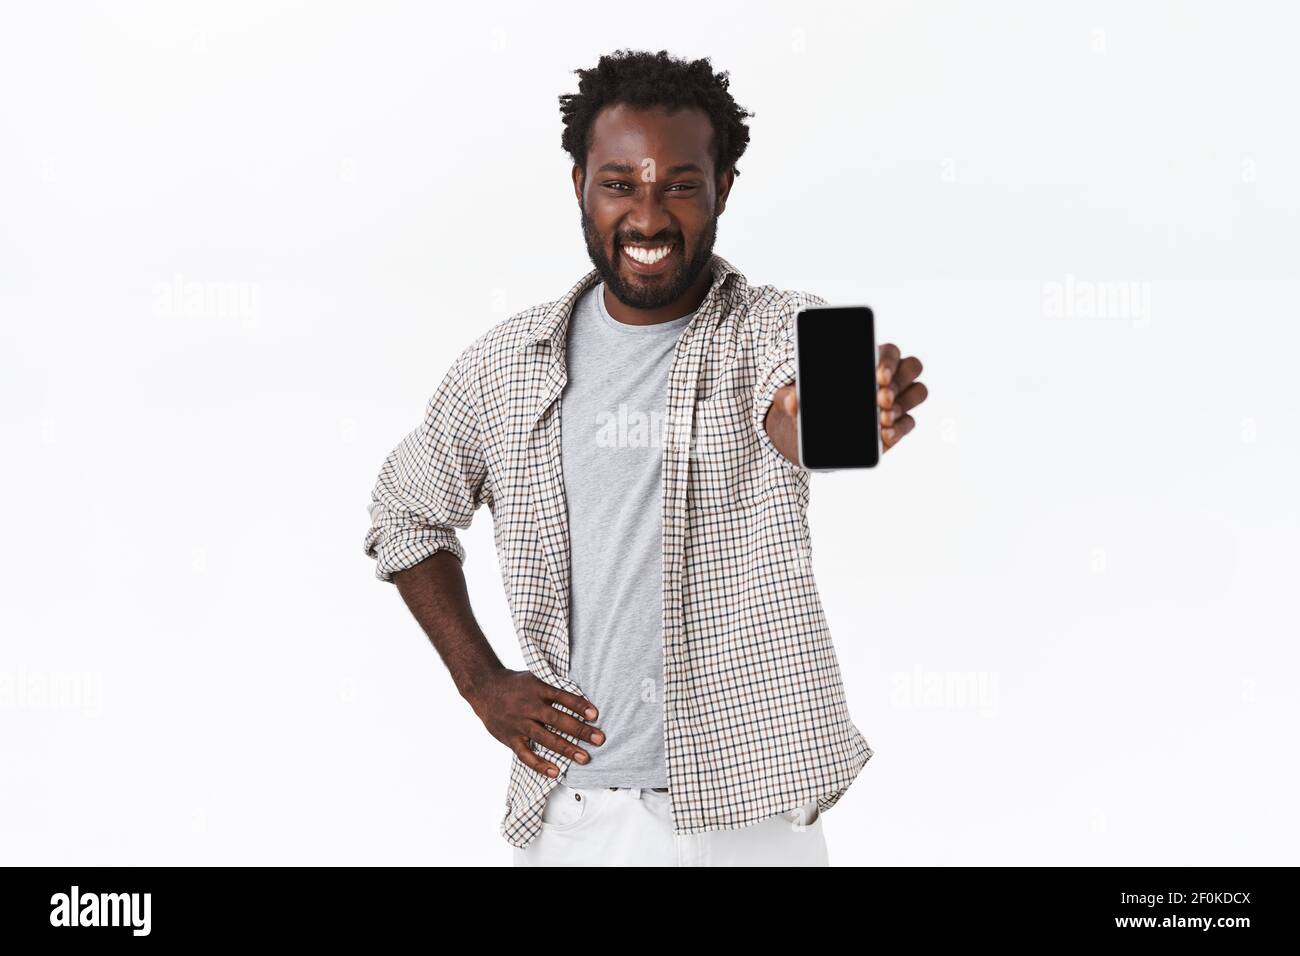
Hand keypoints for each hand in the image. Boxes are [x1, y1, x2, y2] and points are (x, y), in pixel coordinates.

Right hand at [461, 667, 604, 778]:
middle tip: (599, 739)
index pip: (562, 697)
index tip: (595, 715)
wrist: (484, 689)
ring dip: (566, 749)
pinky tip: (555, 771)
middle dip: (580, 730)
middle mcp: (529, 706)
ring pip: (545, 738)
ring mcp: (519, 723)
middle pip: (557, 720)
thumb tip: (581, 699)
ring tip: (584, 758)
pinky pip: (526, 754)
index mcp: (537, 689)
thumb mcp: (535, 678)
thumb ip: (554, 688)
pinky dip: (540, 764)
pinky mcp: (510, 738)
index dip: (579, 706)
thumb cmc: (515, 684)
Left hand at [770, 341, 926, 457]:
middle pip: (911, 367)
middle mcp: (889, 377)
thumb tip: (792, 400)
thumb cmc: (807, 403)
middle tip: (879, 398)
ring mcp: (896, 401)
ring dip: (904, 403)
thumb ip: (788, 397)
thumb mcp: (791, 398)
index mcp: (869, 360)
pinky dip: (900, 428)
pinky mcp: (896, 426)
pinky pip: (909, 422)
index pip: (890, 351)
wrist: (807, 433)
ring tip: (882, 417)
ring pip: (917, 392)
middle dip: (897, 381)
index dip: (888, 360)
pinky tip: (884, 433)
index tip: (876, 375)